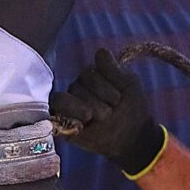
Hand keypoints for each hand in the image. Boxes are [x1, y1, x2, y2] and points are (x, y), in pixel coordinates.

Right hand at [50, 48, 165, 176]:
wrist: (133, 138)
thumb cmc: (132, 110)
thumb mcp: (129, 86)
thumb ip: (114, 70)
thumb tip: (100, 51)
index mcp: (94, 76)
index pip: (91, 70)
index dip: (105, 84)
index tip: (119, 97)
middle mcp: (80, 87)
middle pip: (82, 80)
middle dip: (102, 97)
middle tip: (113, 110)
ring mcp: (70, 102)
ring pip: (72, 93)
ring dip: (93, 107)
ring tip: (104, 117)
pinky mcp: (62, 118)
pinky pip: (57, 106)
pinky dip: (71, 110)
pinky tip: (86, 119)